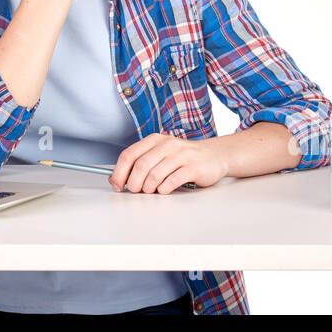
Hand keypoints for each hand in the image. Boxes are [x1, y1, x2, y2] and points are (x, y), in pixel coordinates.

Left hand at [108, 133, 229, 194]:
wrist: (214, 156)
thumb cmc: (184, 158)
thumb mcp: (160, 154)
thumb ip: (140, 163)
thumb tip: (117, 179)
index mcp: (155, 140)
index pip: (129, 155)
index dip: (119, 172)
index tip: (117, 185)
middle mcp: (167, 144)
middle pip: (140, 166)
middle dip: (134, 183)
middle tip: (135, 191)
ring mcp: (181, 155)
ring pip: (154, 175)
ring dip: (148, 188)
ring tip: (152, 191)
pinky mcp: (193, 167)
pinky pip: (171, 181)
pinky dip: (164, 189)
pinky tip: (165, 189)